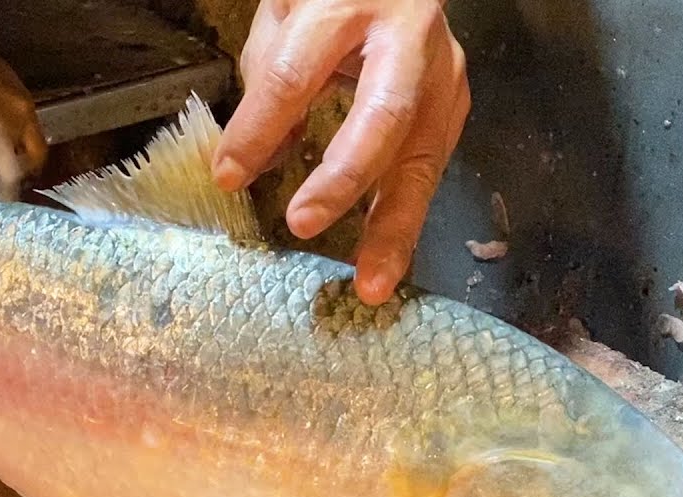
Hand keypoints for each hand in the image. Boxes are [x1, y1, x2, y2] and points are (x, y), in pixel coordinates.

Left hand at [214, 0, 468, 304]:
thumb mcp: (282, 19)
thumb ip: (266, 86)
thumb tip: (248, 166)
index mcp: (350, 4)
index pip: (297, 75)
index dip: (259, 128)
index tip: (227, 176)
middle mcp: (410, 38)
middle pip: (383, 116)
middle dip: (343, 178)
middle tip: (303, 225)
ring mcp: (444, 73)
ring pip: (423, 158)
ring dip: (395, 227)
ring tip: (371, 283)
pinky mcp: (455, 106)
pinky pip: (429, 171)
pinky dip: (405, 219)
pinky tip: (385, 259)